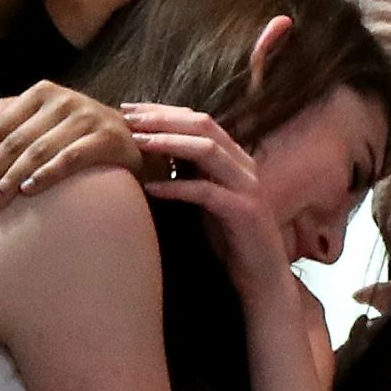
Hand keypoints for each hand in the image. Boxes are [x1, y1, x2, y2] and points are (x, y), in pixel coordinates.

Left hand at [0, 81, 138, 209]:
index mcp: (43, 93)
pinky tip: (28, 191)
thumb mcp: (48, 122)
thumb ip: (15, 117)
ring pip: (37, 151)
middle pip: (15, 141)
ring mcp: (87, 117)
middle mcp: (64, 99)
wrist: (136, 145)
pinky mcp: (107, 138)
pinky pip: (69, 159)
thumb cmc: (81, 137)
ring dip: (11, 179)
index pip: (0, 126)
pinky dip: (46, 175)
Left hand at [122, 103, 294, 312]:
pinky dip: (177, 186)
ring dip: (169, 142)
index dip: (164, 111)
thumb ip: (189, 174)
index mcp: (234, 158)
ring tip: (137, 142)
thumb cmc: (229, 240)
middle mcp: (243, 165)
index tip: (130, 110)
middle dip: (162, 118)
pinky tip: (151, 187)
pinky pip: (206, 192)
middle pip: (202, 125)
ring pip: (207, 150)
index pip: (198, 120)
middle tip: (128, 119)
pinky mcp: (244, 212)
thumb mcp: (205, 199)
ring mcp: (246, 187)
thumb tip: (151, 153)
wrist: (263, 279)